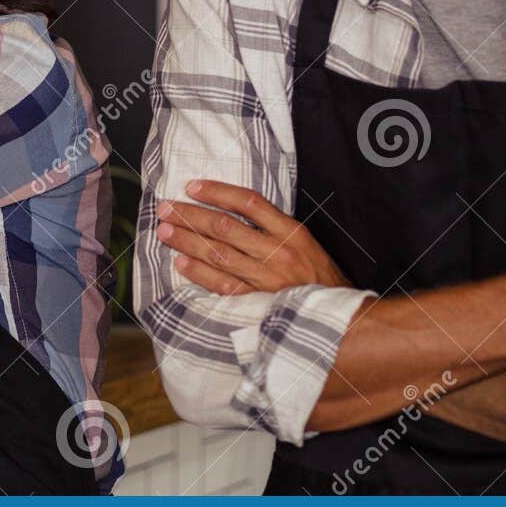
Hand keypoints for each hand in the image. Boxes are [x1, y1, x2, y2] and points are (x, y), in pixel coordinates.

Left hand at [157, 180, 350, 294]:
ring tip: (164, 230)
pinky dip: (199, 272)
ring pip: (218, 253)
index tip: (192, 186)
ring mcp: (267, 279)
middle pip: (225, 226)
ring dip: (187, 240)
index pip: (248, 202)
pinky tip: (180, 262)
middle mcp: (278, 253)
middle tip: (165, 208)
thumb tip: (230, 211)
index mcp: (291, 232)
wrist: (341, 320)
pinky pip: (222, 285)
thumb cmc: (319, 279)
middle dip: (190, 215)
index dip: (217, 191)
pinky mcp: (259, 303)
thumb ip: (273, 228)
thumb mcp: (305, 244)